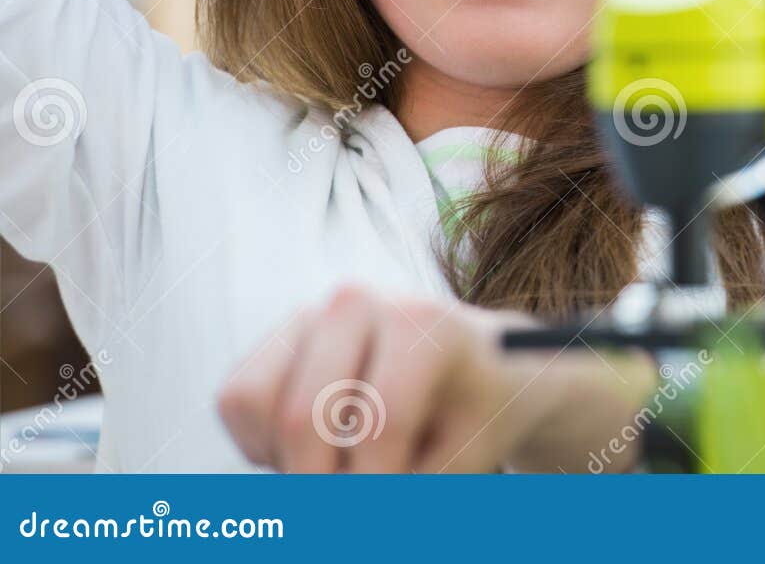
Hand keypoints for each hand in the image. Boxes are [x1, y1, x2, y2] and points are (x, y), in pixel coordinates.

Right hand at [217, 285, 656, 472]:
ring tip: (341, 464)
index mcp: (421, 322)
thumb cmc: (476, 412)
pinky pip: (237, 401)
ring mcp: (312, 315)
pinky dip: (265, 442)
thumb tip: (350, 510)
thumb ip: (411, 492)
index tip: (393, 507)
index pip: (380, 424)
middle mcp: (359, 302)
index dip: (380, 488)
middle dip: (322, 484)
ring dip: (288, 458)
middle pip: (303, 418)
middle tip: (352, 501)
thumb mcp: (468, 455)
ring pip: (256, 402)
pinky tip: (321, 444)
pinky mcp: (277, 337)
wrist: (479, 367)